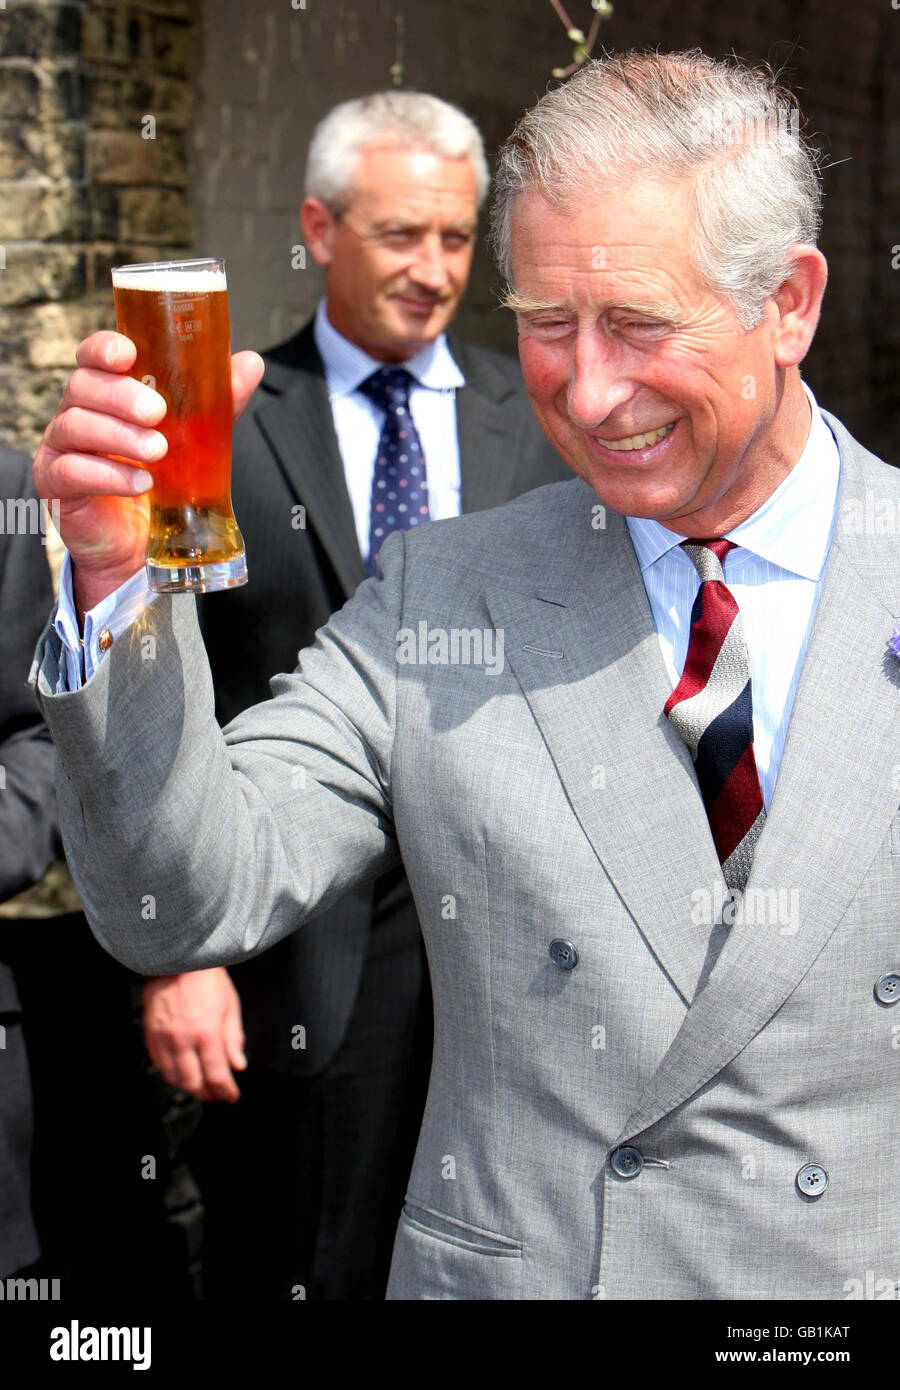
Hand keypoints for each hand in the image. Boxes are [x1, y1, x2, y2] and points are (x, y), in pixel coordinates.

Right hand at [32, 332, 264, 622]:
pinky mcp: (55, 485)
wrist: (140, 545)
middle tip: (158, 413)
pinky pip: (70, 471)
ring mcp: (61, 448)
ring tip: (157, 452)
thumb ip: (216, 402)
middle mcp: (77, 412)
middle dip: (121, 396)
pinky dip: (107, 475)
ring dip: (119, 436)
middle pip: (83, 386)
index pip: (93, 357)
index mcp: (106, 393)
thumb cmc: (162, 480)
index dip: (103, 348)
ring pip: (75, 425)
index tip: (128, 354)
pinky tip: (139, 483)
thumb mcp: (195, 437)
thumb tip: (251, 363)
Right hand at [142, 967, 247, 1102]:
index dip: (226, 1091)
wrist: (178, 960)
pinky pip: (159, 1064)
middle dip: (207, 1094)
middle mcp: (183, 1040)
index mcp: (207, 1033)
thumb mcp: (230, 1006)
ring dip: (189, 1086)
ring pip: (173, 1077)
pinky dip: (172, 1072)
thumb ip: (233, 1040)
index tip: (231, 1096)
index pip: (217, 1076)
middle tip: (217, 1094)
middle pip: (193, 1083)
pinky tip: (183, 1070)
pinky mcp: (151, 1035)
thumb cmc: (207, 979)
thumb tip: (238, 1066)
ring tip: (201, 1084)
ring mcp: (164, 1038)